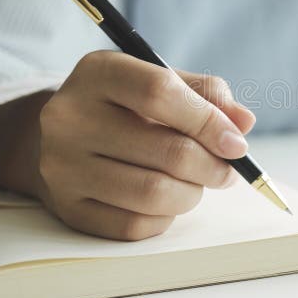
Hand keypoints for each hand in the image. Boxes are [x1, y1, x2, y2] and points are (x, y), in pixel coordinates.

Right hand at [0, 51, 254, 240]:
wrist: (53, 138)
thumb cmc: (124, 107)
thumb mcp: (160, 81)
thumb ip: (206, 95)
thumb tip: (243, 122)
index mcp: (98, 72)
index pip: (160, 93)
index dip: (209, 121)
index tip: (237, 143)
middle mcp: (70, 116)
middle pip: (166, 151)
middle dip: (212, 166)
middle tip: (226, 170)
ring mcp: (62, 166)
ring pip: (154, 194)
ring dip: (192, 193)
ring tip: (196, 183)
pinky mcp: (67, 207)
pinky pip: (135, 225)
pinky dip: (165, 217)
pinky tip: (166, 200)